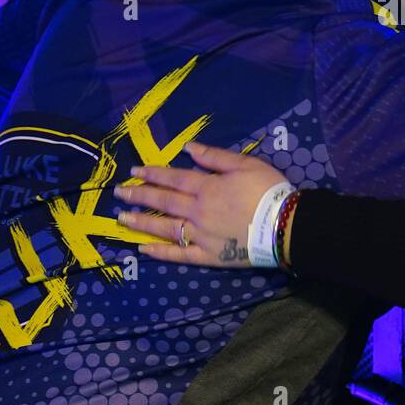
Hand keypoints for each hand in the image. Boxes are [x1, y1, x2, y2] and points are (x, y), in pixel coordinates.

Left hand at [113, 142, 285, 267]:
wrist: (285, 225)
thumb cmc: (267, 190)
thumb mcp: (244, 164)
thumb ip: (214, 157)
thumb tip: (187, 148)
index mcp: (206, 187)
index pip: (173, 178)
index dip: (152, 173)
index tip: (134, 171)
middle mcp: (197, 211)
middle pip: (163, 202)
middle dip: (139, 196)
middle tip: (119, 193)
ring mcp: (200, 235)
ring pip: (165, 228)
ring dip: (141, 222)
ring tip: (122, 219)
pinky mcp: (207, 256)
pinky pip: (179, 255)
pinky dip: (160, 252)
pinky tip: (143, 249)